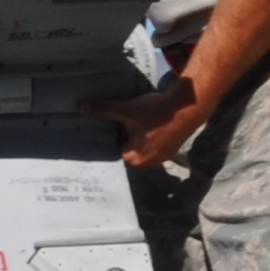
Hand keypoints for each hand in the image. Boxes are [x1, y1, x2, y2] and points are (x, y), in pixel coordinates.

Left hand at [83, 77, 207, 172]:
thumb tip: (81, 108)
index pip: (112, 154)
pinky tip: (141, 123)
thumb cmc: (156, 112)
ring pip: (138, 146)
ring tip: (122, 122)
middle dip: (117, 138)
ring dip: (132, 136)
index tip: (95, 133)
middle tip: (104, 125)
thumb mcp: (126, 110)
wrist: (189, 107)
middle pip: (125, 151)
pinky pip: (150, 143)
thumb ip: (103, 110)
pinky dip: (145, 135)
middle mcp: (148, 163)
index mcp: (135, 159)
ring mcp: (161, 157)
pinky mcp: (169, 148)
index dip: (104, 142)